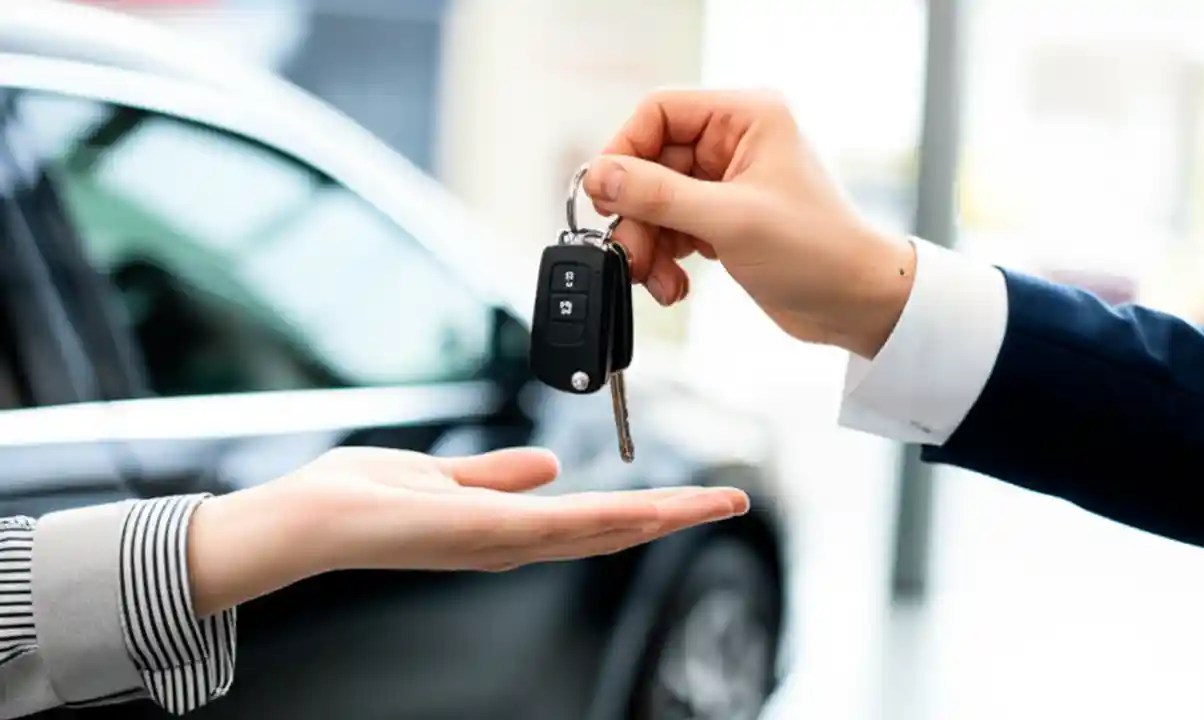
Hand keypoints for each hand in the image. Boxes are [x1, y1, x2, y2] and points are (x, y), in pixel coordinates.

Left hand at [188, 447, 747, 615]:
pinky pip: (551, 526)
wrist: (304, 518)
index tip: (696, 496)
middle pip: (610, 530)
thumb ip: (497, 475)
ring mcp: (498, 542)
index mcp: (507, 527)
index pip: (594, 518)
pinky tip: (640, 511)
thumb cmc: (362, 499)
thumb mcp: (445, 478)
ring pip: (596, 531)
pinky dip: (602, 520)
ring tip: (713, 504)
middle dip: (674, 518)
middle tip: (733, 502)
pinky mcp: (477, 534)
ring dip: (657, 519)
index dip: (649, 509)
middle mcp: (513, 542)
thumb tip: (550, 465)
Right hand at [584, 88, 915, 357]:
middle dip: (637, 213)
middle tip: (630, 252)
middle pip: (651, 163)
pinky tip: (675, 284)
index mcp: (747, 117)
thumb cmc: (820, 252)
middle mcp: (736, 142)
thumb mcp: (730, 220)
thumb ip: (659, 195)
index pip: (660, 112)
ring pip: (656, 201)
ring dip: (648, 243)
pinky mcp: (724, 219)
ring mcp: (728, 182)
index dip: (625, 150)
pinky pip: (671, 228)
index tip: (606, 193)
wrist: (857, 305)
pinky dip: (665, 258)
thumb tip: (602, 175)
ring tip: (656, 279)